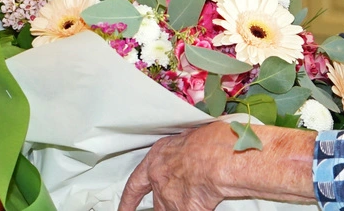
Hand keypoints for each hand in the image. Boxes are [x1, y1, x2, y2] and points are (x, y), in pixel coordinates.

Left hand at [118, 122, 316, 210]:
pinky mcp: (183, 209)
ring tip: (195, 195)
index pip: (136, 182)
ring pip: (168, 209)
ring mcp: (168, 196)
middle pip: (156, 202)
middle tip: (160, 207)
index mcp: (159, 155)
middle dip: (162, 206)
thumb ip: (183, 155)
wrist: (220, 156)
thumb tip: (191, 161)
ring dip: (180, 206)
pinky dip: (196, 208)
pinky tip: (203, 203)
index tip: (123, 210)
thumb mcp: (191, 139)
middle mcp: (159, 177)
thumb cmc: (212, 140)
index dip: (128, 199)